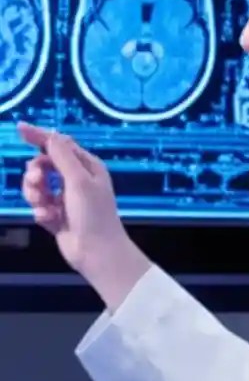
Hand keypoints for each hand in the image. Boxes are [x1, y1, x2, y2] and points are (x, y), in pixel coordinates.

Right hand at [18, 123, 149, 308]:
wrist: (96, 252)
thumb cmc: (93, 214)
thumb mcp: (79, 181)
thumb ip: (63, 157)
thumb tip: (51, 134)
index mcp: (88, 167)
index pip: (60, 145)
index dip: (40, 136)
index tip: (19, 128)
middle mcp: (77, 179)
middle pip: (44, 165)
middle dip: (36, 173)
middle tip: (38, 181)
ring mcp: (66, 197)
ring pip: (36, 186)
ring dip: (35, 194)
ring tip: (44, 205)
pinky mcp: (56, 214)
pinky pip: (38, 205)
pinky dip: (41, 211)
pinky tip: (50, 220)